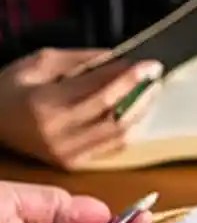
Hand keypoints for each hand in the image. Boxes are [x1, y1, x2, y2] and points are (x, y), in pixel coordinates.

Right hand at [0, 49, 161, 168]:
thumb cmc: (12, 87)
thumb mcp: (39, 62)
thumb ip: (81, 59)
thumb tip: (120, 58)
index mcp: (45, 104)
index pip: (99, 90)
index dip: (129, 77)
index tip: (150, 64)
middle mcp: (58, 133)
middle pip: (114, 114)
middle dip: (141, 93)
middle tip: (156, 77)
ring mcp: (67, 153)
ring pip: (119, 134)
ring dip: (142, 112)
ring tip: (151, 92)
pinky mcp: (74, 164)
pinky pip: (113, 148)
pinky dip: (131, 130)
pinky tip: (138, 113)